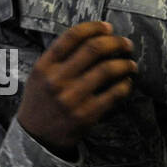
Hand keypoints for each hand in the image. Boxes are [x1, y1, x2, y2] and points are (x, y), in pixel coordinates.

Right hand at [17, 21, 135, 155]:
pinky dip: (125, 85)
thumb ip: (59, 57)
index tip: (108, 27)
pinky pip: (113, 94)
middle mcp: (57, 80)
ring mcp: (72, 98)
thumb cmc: (41, 102)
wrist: (36, 138)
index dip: (95, 27)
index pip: (72, 36)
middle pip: (94, 49)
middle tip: (126, 44)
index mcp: (44, 66)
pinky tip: (126, 83)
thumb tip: (94, 36)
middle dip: (116, 42)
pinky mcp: (86, 115)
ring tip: (130, 64)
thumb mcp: (39, 76)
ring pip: (107, 70)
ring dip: (125, 64)